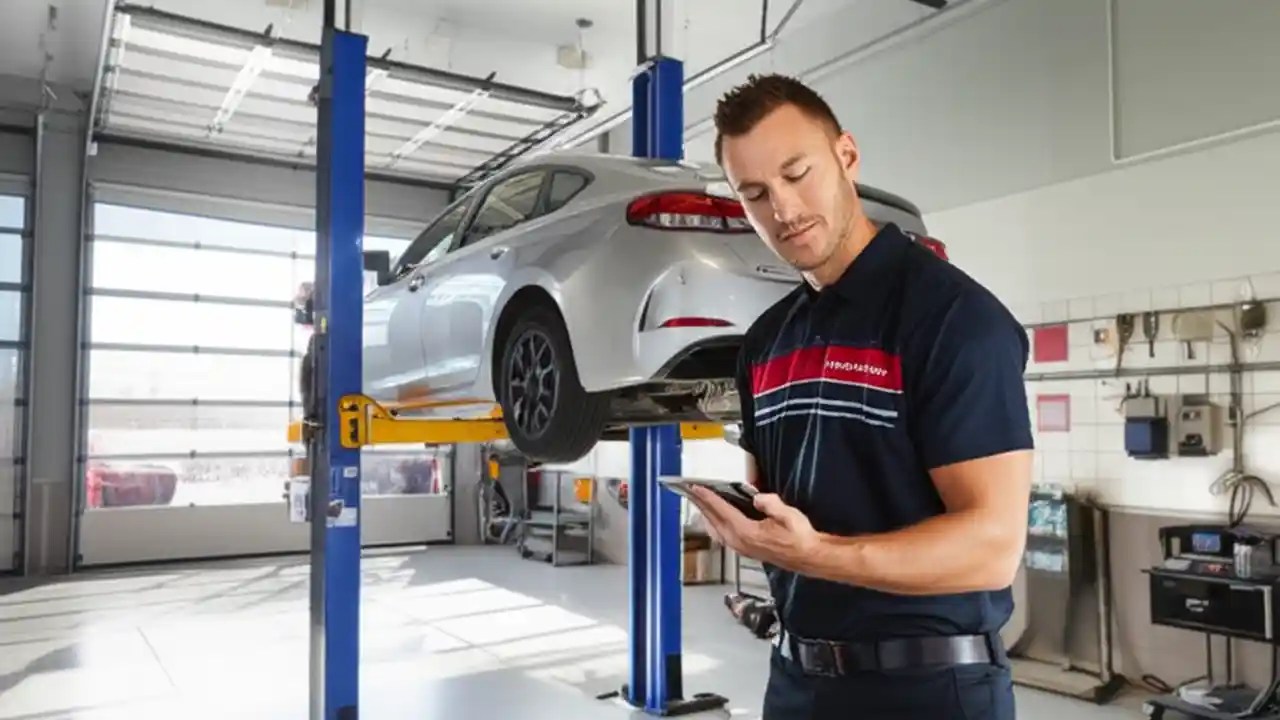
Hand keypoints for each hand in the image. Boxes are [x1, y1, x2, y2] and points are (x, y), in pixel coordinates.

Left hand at [687, 487, 818, 570]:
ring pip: (716, 531)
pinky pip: (723, 536)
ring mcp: (742, 548)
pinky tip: (716, 521)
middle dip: (702, 505)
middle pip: (714, 521)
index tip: (697, 488)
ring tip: (702, 504)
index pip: (721, 511)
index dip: (708, 498)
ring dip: (708, 516)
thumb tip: (757, 497)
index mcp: (747, 533)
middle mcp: (740, 542)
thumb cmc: (800, 538)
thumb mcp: (787, 514)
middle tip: (693, 492)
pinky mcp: (746, 551)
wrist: (809, 557)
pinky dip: (715, 525)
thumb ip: (769, 503)